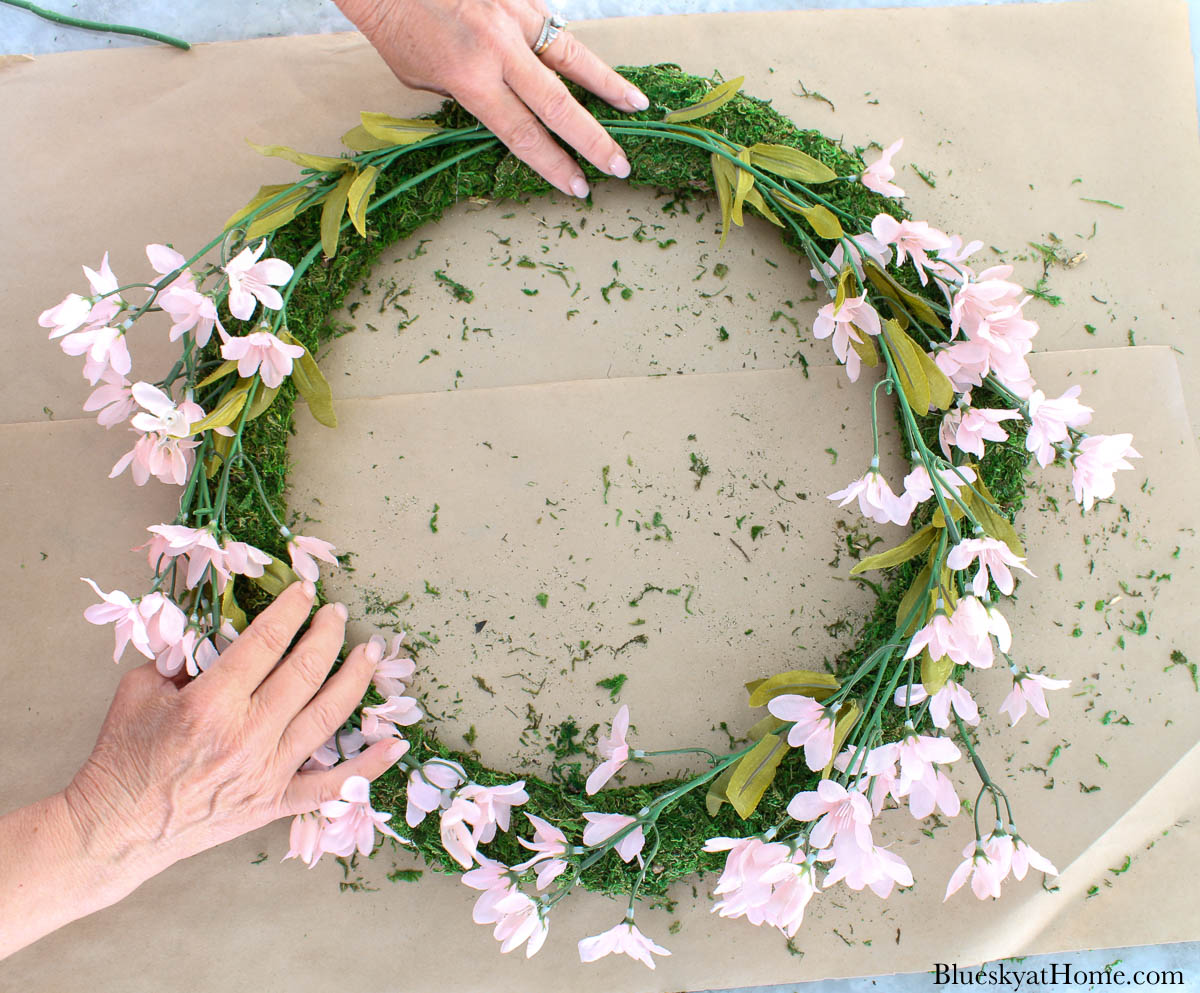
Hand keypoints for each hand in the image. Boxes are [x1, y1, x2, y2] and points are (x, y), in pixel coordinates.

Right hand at [61, 581, 403, 886]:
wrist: (114, 830)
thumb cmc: (122, 757)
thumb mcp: (140, 691)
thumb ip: (182, 656)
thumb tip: (220, 630)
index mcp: (211, 703)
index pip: (266, 642)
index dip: (291, 609)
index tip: (305, 589)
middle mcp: (247, 736)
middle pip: (305, 672)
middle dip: (328, 635)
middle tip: (338, 613)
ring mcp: (266, 772)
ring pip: (327, 718)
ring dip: (356, 680)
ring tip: (371, 652)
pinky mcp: (274, 802)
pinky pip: (331, 785)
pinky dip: (368, 766)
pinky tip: (396, 745)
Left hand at [335, 0, 648, 197]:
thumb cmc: (394, 27)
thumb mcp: (423, 78)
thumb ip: (468, 93)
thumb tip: (501, 103)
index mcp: (470, 79)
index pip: (523, 133)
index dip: (554, 164)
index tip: (579, 186)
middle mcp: (498, 49)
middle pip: (558, 103)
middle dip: (593, 139)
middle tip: (621, 164)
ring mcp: (513, 16)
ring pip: (573, 56)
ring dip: (608, 85)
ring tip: (637, 105)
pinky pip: (553, 28)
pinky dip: (574, 51)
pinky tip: (595, 70)